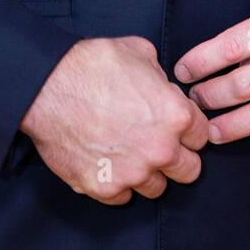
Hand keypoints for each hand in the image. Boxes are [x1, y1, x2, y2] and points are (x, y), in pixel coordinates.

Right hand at [19, 36, 208, 203]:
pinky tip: (107, 161)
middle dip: (178, 157)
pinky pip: (123, 197)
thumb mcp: (139, 51)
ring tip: (128, 152)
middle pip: (190, 170)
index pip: (203, 136)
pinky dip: (118, 183)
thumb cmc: (92, 65)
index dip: (189, 128)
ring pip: (157, 188)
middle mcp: (160, 150)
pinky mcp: (104, 188)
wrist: (46, 87)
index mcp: (175, 116)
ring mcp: (132, 173)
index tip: (176, 126)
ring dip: (147, 173)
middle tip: (157, 144)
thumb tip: (163, 86)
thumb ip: (161, 76)